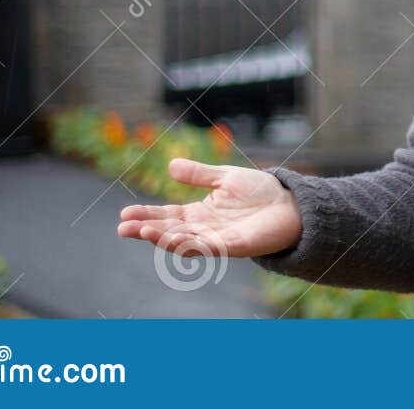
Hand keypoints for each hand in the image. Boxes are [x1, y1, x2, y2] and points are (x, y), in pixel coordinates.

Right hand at [116, 158, 302, 258]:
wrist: (290, 205)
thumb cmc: (259, 193)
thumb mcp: (224, 178)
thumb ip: (199, 175)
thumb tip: (170, 165)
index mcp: (200, 213)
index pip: (167, 216)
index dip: (146, 216)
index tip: (124, 215)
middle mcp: (204, 229)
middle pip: (170, 231)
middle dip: (146, 230)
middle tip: (122, 228)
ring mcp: (218, 239)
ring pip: (185, 242)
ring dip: (164, 238)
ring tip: (143, 232)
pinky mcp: (236, 245)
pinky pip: (210, 247)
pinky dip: (192, 245)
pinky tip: (177, 239)